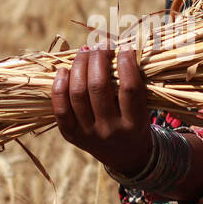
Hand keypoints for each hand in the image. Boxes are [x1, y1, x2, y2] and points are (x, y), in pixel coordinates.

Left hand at [52, 44, 152, 175]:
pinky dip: (59, 86)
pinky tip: (64, 70)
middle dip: (98, 59)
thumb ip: (133, 84)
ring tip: (85, 53)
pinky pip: (61, 108)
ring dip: (79, 66)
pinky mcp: (71, 135)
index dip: (126, 63)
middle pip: (98, 87)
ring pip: (77, 93)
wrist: (126, 157)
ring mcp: (88, 134)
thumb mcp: (143, 109)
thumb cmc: (136, 123)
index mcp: (134, 124)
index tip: (124, 48)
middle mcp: (110, 130)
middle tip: (100, 46)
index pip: (130, 89)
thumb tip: (118, 48)